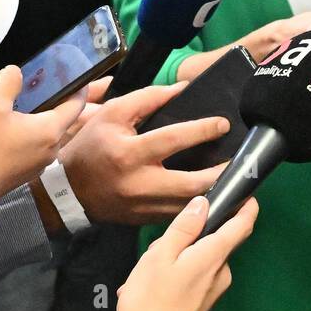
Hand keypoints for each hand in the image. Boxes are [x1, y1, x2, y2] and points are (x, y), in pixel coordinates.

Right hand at [0, 66, 85, 210]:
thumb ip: (8, 82)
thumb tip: (17, 72)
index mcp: (50, 130)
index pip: (77, 104)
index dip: (78, 86)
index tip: (72, 73)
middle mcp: (52, 149)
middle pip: (63, 118)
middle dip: (57, 100)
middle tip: (43, 83)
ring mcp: (41, 163)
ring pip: (48, 133)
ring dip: (42, 117)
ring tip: (25, 103)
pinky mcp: (27, 172)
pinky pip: (37, 146)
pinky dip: (32, 133)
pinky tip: (13, 127)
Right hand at [56, 81, 229, 224]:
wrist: (68, 191)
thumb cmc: (92, 146)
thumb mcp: (112, 114)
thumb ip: (147, 100)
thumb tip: (182, 89)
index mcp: (129, 153)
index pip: (172, 140)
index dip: (201, 131)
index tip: (223, 124)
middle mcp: (139, 184)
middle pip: (190, 185)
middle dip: (221, 175)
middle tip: (242, 164)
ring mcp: (144, 208)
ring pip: (189, 207)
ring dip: (216, 195)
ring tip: (237, 181)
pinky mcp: (146, 221)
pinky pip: (180, 216)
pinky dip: (200, 208)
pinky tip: (216, 197)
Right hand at [116, 195, 257, 310]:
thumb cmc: (150, 304)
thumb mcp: (160, 256)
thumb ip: (184, 227)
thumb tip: (202, 204)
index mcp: (213, 256)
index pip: (243, 224)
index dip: (247, 205)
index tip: (245, 193)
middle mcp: (221, 273)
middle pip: (215, 240)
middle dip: (190, 236)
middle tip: (161, 247)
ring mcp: (214, 290)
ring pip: (201, 259)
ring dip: (177, 259)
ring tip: (150, 272)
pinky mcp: (204, 303)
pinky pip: (194, 278)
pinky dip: (176, 276)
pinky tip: (153, 287)